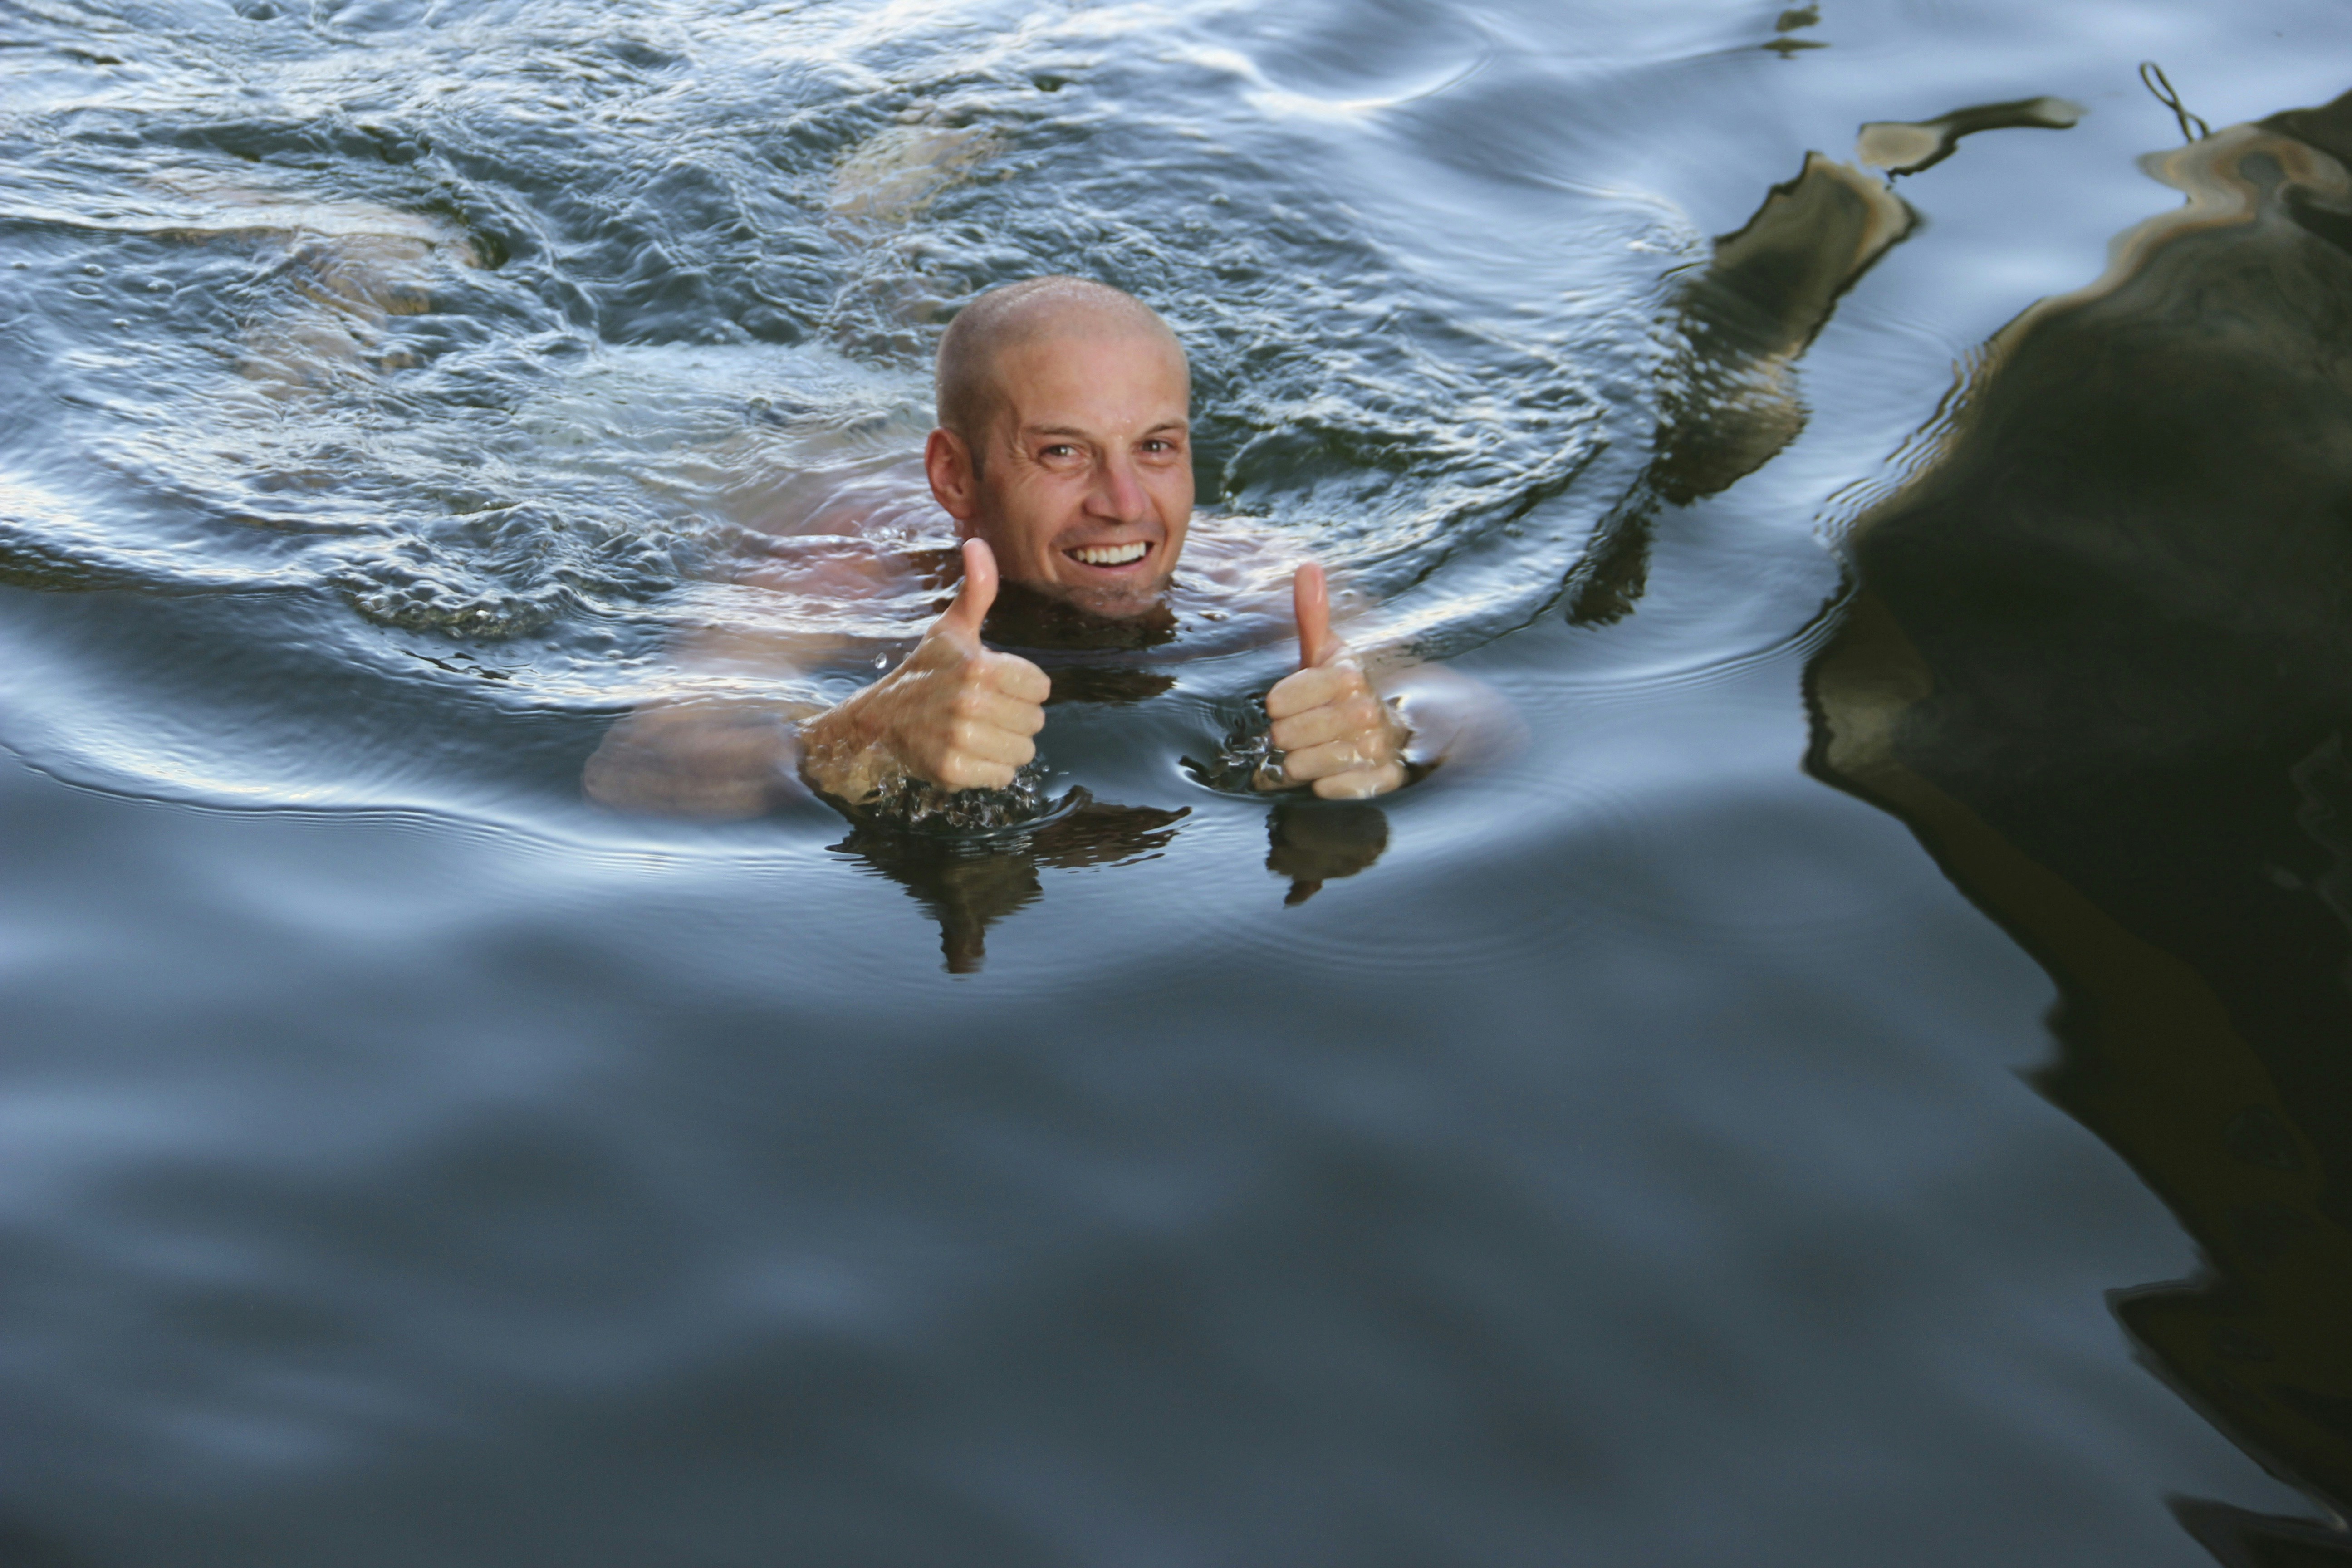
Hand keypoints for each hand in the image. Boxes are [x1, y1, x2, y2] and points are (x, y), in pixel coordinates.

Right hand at [800, 538, 1050, 798]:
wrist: (881, 718)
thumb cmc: (926, 669)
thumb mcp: (952, 629)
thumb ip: (977, 590)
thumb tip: (978, 542)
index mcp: (979, 667)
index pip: (1041, 688)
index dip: (1022, 685)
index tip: (996, 683)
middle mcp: (970, 705)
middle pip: (1035, 722)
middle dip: (1015, 716)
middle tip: (985, 709)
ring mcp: (960, 741)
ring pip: (1023, 753)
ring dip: (1006, 745)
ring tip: (978, 731)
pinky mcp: (952, 771)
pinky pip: (1002, 777)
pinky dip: (990, 770)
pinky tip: (969, 752)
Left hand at [1262, 561, 1408, 798]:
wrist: (1398, 726)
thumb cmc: (1346, 690)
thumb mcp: (1327, 653)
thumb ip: (1312, 615)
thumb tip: (1307, 567)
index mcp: (1347, 676)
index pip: (1278, 702)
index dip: (1280, 705)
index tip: (1291, 703)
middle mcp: (1365, 711)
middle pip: (1285, 736)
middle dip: (1287, 736)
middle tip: (1304, 730)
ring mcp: (1375, 748)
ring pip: (1301, 766)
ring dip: (1300, 762)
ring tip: (1316, 749)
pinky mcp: (1381, 780)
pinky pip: (1327, 790)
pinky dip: (1322, 784)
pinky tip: (1333, 770)